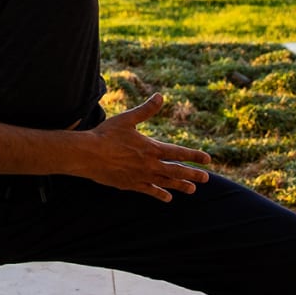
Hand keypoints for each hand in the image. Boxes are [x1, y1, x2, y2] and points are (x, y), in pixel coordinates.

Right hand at [76, 94, 209, 200]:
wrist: (87, 155)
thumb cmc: (106, 135)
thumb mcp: (127, 119)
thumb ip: (146, 110)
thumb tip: (160, 96)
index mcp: (151, 148)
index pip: (179, 153)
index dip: (194, 156)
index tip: (208, 159)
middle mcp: (150, 165)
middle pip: (177, 171)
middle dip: (193, 174)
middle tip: (206, 178)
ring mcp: (141, 177)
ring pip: (166, 183)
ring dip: (181, 186)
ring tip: (193, 189)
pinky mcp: (131, 185)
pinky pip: (150, 191)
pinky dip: (160, 194)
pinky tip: (168, 198)